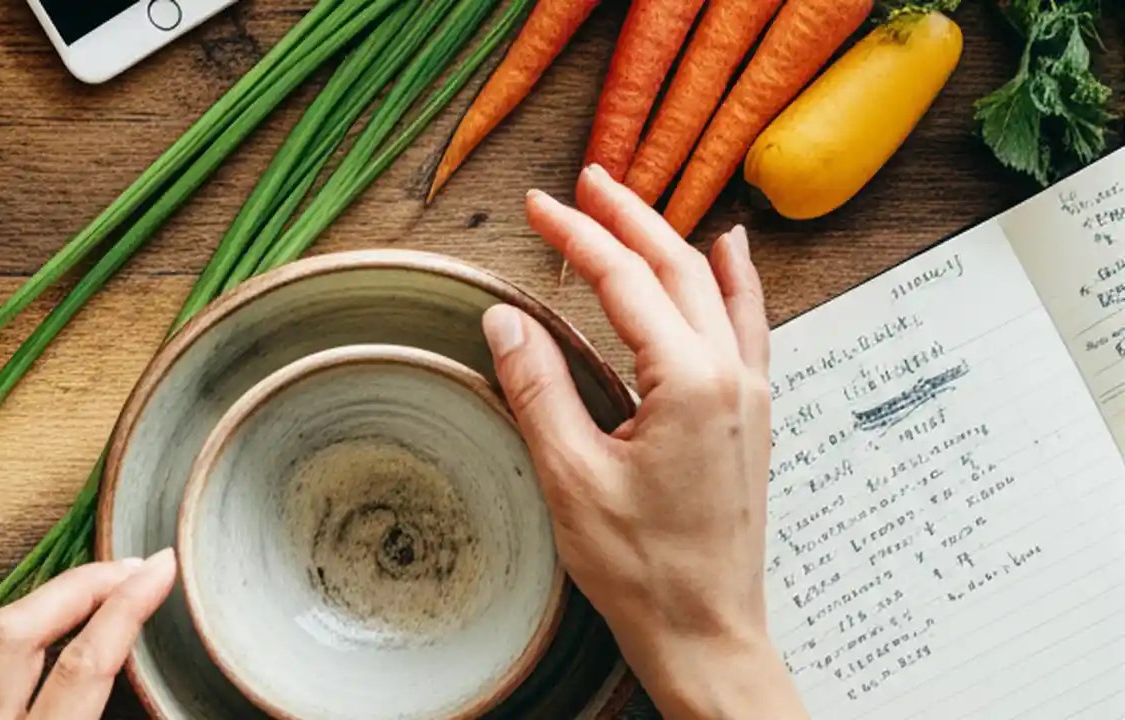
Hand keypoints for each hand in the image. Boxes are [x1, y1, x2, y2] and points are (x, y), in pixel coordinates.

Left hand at [0, 548, 175, 719]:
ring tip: (104, 582)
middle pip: (18, 630)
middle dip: (82, 583)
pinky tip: (59, 622)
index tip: (162, 568)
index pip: (81, 664)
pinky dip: (26, 626)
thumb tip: (170, 692)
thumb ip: (123, 715)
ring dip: (52, 597)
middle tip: (134, 567)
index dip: (126, 607)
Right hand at [482, 165, 806, 718]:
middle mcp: (730, 375)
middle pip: (676, 267)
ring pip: (713, 288)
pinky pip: (748, 325)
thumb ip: (538, 388)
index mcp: (687, 382)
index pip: (623, 281)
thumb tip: (506, 319)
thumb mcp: (571, 478)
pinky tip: (731, 254)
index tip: (538, 206)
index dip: (577, 236)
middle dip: (626, 217)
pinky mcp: (752, 415)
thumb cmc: (643, 568)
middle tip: (584, 181)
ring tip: (635, 203)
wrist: (706, 632)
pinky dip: (735, 281)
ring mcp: (750, 394)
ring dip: (671, 239)